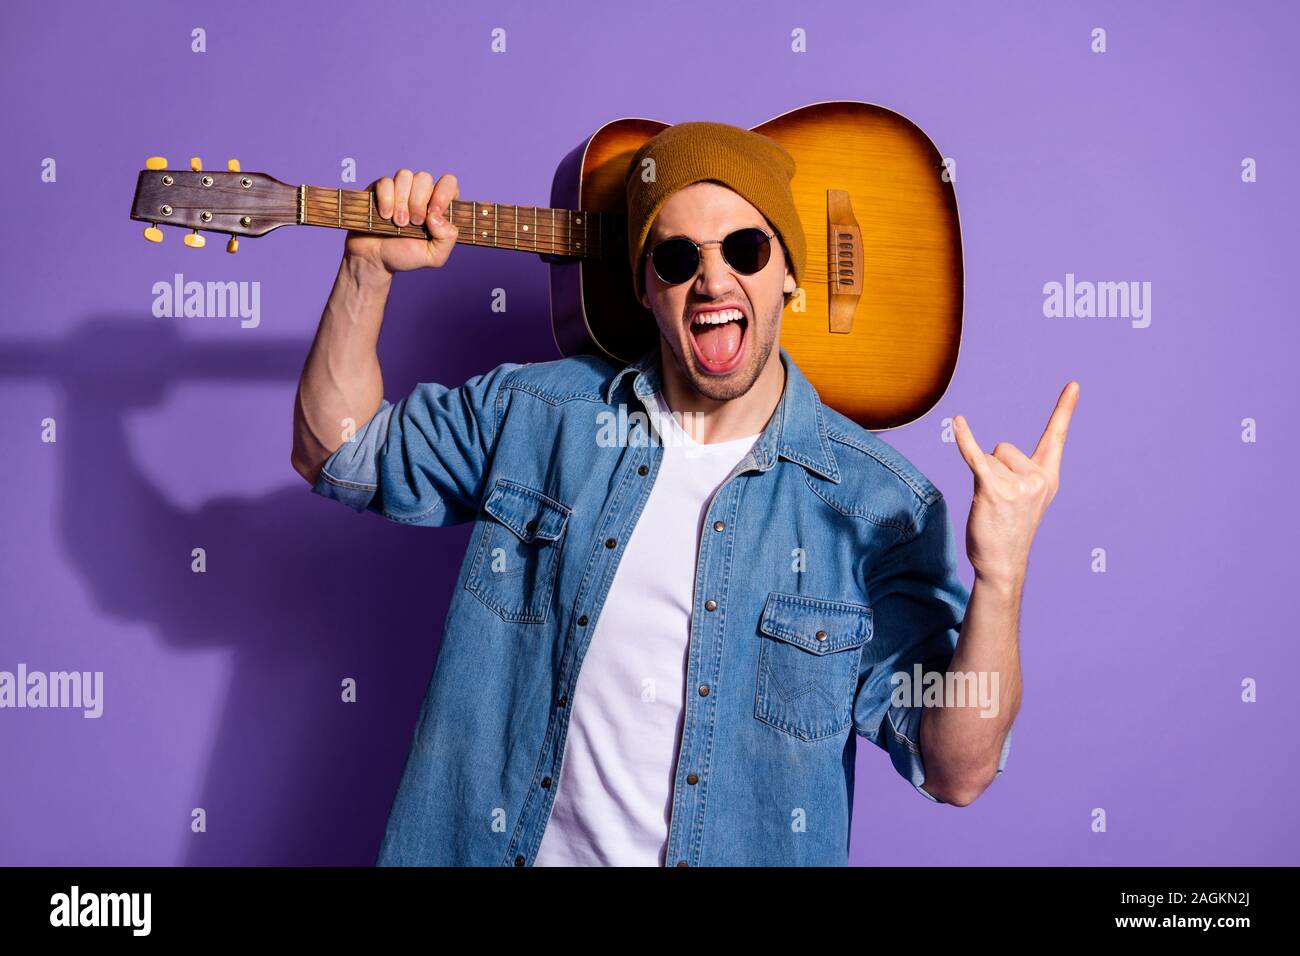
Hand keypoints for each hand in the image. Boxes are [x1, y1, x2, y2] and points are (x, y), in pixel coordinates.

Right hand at [344, 168, 460, 274]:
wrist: (375, 258)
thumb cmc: (406, 255)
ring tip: (399, 222)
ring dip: (401, 201)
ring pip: (404, 175)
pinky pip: (385, 182)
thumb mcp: (435, 256)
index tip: (432, 215)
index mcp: (438, 205)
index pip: (448, 182)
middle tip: (414, 223)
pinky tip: (385, 216)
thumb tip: (436, 216)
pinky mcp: (380, 189)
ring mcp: (400, 189)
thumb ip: (447, 238)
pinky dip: (386, 200)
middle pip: (424, 178)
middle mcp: (420, 193)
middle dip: (418, 202)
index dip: (442, 195)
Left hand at [952, 381, 1079, 588]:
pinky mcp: (993, 490)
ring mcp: (1017, 484)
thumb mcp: (1024, 499)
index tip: (1073, 384)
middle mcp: (1037, 478)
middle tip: (998, 502)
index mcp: (1048, 478)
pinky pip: (974, 457)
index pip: (1056, 437)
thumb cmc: (1009, 530)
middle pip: (1003, 448)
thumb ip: (1017, 472)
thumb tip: (991, 454)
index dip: (1064, 410)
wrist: (1002, 564)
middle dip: (993, 469)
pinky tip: (957, 422)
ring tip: (989, 506)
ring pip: (987, 459)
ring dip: (981, 479)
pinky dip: (964, 439)